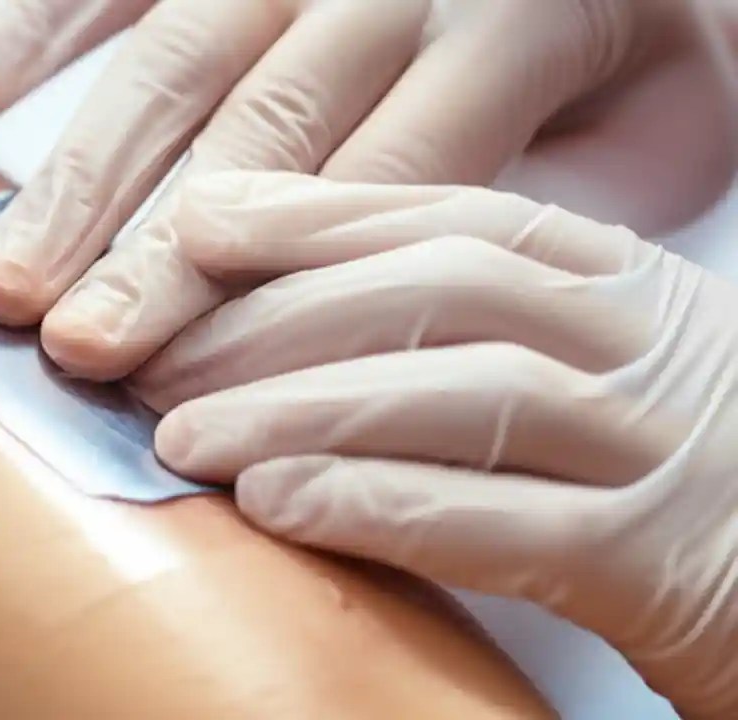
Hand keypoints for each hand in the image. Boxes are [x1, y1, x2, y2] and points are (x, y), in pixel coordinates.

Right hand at [0, 0, 734, 380]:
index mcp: (504, 30)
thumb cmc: (625, 51)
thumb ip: (539, 220)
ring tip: (5, 282)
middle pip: (256, 136)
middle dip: (156, 253)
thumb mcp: (647, 136)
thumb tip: (392, 326)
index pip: (367, 190)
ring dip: (76, 177)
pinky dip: (24, 35)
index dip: (272, 299)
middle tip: (76, 351)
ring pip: (172, 64)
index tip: (186, 390)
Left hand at [134, 171, 737, 719]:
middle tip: (152, 356)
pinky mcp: (669, 561)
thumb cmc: (673, 474)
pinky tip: (277, 506)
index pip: (447, 217)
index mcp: (617, 282)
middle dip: (276, 318)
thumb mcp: (588, 373)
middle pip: (436, 289)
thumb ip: (466, 338)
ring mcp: (663, 442)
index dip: (311, 218)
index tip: (193, 226)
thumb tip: (288, 333)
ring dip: (300, 409)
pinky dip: (377, 506)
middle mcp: (641, 339)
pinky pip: (503, 522)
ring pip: (459, 392)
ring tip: (181, 435)